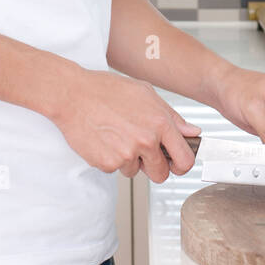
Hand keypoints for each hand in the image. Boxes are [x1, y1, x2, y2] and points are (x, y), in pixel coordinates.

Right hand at [52, 68, 200, 182]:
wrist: (72, 95)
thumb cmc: (106, 90)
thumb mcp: (145, 93)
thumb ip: (172, 117)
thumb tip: (192, 132)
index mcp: (160, 123)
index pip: (185, 159)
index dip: (182, 165)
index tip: (176, 164)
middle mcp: (146, 141)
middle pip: (161, 174)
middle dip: (154, 167)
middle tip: (141, 152)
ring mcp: (126, 154)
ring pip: (135, 172)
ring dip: (129, 160)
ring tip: (116, 136)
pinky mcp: (107, 163)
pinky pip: (115, 169)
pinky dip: (110, 158)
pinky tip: (104, 139)